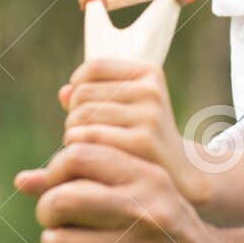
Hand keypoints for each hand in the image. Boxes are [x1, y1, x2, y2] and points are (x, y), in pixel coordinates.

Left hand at [15, 143, 243, 242]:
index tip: (61, 182)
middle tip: (58, 216)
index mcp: (146, 176)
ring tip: (71, 242)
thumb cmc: (170, 224)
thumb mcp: (145, 188)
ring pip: (56, 242)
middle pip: (59, 199)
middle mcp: (140, 210)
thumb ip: (91, 176)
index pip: (77, 155)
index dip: (55, 169)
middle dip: (48, 209)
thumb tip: (21, 180)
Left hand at [58, 58, 212, 206]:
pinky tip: (88, 159)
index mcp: (149, 73)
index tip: (81, 106)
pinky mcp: (141, 142)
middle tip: (85, 135)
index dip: (78, 87)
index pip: (94, 68)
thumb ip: (95, 96)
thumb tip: (64, 93)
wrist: (179, 174)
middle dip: (74, 116)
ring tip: (87, 147)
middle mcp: (150, 91)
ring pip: (80, 117)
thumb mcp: (128, 108)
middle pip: (82, 94)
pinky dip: (77, 149)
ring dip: (72, 134)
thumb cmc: (144, 137)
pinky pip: (87, 138)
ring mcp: (148, 116)